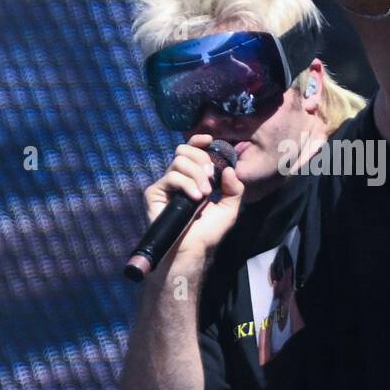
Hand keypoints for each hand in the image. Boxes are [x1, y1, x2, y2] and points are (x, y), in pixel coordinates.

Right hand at [142, 134, 243, 262]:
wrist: (192, 250)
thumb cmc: (208, 232)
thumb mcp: (229, 208)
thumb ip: (234, 188)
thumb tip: (229, 169)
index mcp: (193, 177)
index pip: (191, 150)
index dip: (198, 141)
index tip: (210, 140)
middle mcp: (178, 178)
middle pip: (184, 151)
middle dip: (201, 160)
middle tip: (211, 179)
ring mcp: (166, 185)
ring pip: (179, 161)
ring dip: (197, 175)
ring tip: (205, 195)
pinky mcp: (155, 192)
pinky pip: (171, 176)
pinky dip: (186, 185)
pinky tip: (195, 199)